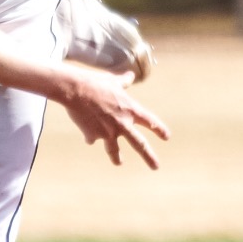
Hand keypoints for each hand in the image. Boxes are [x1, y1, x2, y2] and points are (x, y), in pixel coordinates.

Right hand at [55, 66, 170, 168]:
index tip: (166, 137)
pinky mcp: (93, 135)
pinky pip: (92, 138)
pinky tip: (87, 134)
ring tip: (119, 163)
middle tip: (156, 167)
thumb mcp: (113, 81)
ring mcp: (108, 132)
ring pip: (114, 150)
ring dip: (117, 158)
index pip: (150, 121)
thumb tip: (130, 75)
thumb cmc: (95, 82)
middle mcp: (122, 124)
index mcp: (130, 110)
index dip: (159, 129)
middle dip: (149, 157)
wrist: (76, 90)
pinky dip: (90, 136)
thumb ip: (123, 82)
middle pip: (139, 144)